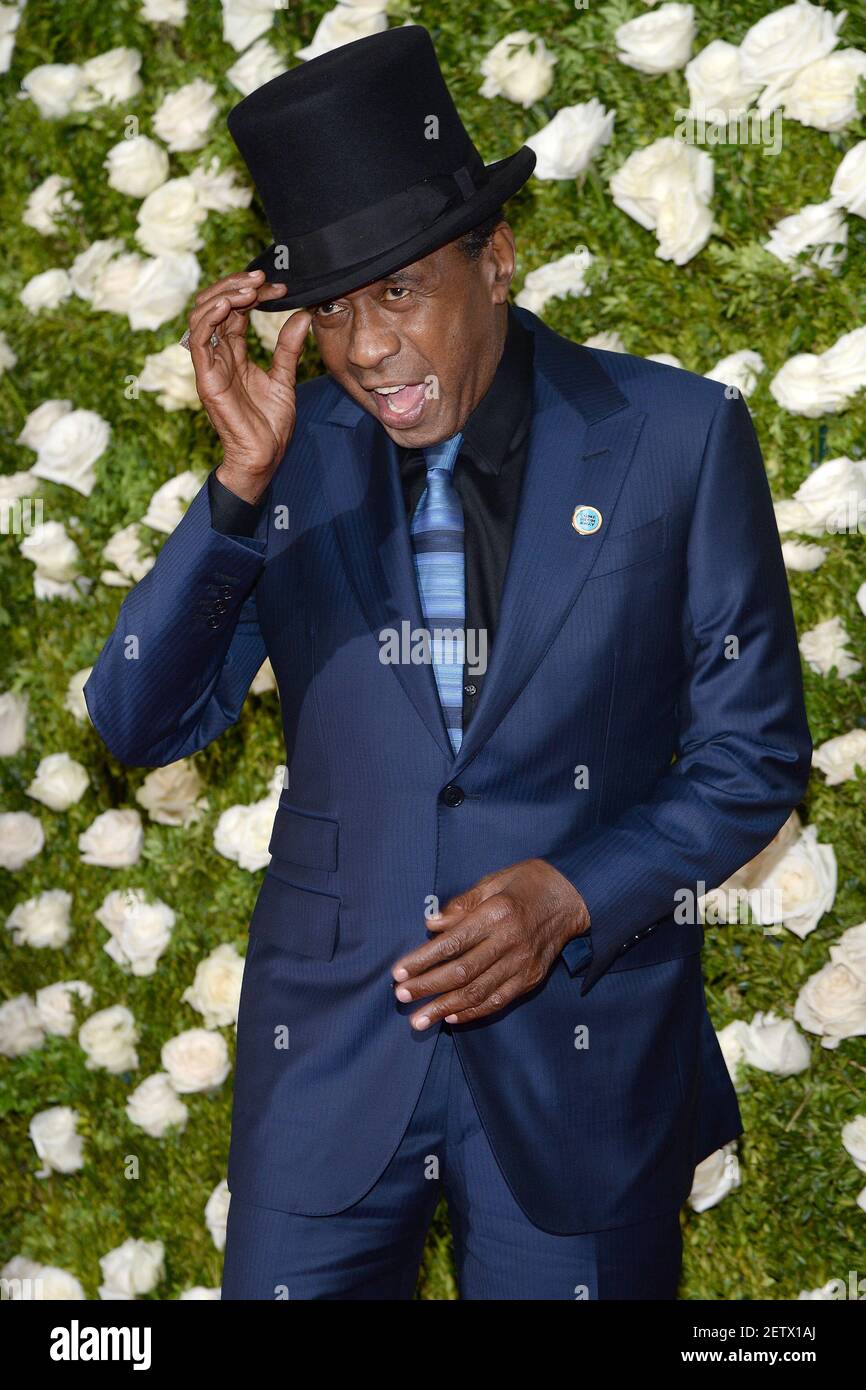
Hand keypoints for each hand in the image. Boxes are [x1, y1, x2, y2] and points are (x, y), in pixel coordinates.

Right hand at [185, 269, 311, 502]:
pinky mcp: (206, 379)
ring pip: (202, 316)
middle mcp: (218, 355)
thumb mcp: (284, 377)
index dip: (253, 293)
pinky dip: (211, 318)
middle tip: (261, 278)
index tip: (279, 287)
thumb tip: (303, 315)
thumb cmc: (270, 425)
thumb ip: (288, 347)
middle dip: (235, 285)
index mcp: (234, 353)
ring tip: (249, 288)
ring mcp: (209, 366)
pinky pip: (199, 341)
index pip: (235, 310)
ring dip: (223, 295)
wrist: (264, 456)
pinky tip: (230, 305)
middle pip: (214, 306)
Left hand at [391, 859, 589, 1029]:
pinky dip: (475, 1011)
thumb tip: (430, 925)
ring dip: (446, 1008)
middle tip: (401, 997)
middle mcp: (510, 942)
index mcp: (496, 914)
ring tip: (420, 1020)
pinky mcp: (532, 978)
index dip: (422, 961)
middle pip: (462, 972)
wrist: (572, 896)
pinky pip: (499, 1000)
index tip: (399, 973)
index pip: (452, 944)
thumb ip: (461, 905)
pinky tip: (452, 1018)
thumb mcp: (493, 881)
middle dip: (427, 988)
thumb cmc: (527, 883)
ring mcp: (522, 963)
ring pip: (478, 992)